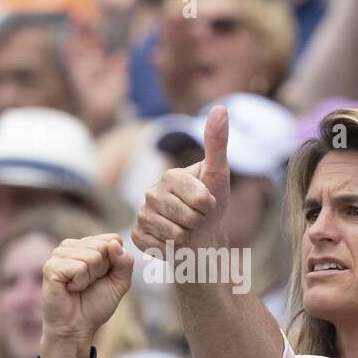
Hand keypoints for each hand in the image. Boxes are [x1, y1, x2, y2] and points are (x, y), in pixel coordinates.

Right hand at [39, 234, 133, 357]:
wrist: (78, 326)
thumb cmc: (96, 304)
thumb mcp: (120, 283)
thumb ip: (125, 263)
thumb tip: (115, 242)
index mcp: (87, 246)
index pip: (112, 238)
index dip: (116, 261)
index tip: (104, 277)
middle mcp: (71, 246)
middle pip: (103, 245)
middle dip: (103, 270)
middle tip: (90, 283)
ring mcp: (58, 255)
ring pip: (92, 256)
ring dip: (91, 277)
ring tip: (79, 286)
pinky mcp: (50, 267)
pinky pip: (79, 267)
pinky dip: (80, 282)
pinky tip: (70, 288)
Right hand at [131, 105, 230, 254]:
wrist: (202, 238)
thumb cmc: (212, 206)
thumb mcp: (219, 176)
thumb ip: (217, 144)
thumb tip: (220, 108)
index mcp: (170, 176)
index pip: (201, 200)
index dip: (210, 208)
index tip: (207, 205)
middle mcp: (151, 192)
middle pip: (187, 218)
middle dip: (199, 224)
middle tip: (197, 220)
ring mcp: (142, 214)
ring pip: (174, 234)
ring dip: (187, 237)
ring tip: (186, 230)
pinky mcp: (137, 235)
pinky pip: (158, 246)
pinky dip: (171, 249)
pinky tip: (171, 241)